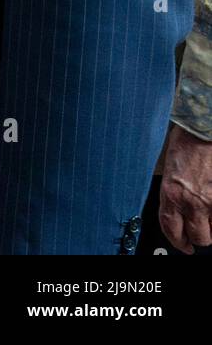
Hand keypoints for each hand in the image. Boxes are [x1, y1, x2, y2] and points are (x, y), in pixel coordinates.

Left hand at [159, 122, 211, 252]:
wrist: (201, 131)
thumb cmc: (185, 145)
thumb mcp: (169, 172)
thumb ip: (173, 194)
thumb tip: (178, 210)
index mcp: (171, 194)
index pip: (170, 228)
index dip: (176, 241)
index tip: (182, 245)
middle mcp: (190, 202)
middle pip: (197, 237)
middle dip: (198, 237)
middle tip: (200, 231)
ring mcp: (210, 202)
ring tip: (210, 216)